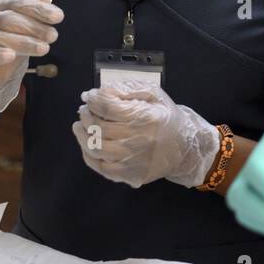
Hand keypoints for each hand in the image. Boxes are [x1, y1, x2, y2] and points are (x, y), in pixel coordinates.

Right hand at [0, 0, 61, 114]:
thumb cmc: (5, 42)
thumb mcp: (21, 25)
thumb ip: (30, 11)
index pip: (16, 4)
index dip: (38, 10)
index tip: (58, 16)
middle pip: (6, 19)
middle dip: (33, 27)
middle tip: (53, 35)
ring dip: (23, 42)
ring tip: (44, 48)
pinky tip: (11, 55)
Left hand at [71, 80, 220, 188]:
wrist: (184, 148)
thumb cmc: (167, 118)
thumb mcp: (154, 95)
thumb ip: (128, 90)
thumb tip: (100, 92)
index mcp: (145, 117)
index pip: (109, 106)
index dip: (94, 99)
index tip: (89, 96)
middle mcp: (138, 139)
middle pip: (99, 127)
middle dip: (86, 115)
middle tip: (84, 110)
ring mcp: (132, 159)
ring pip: (96, 148)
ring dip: (82, 135)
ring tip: (79, 126)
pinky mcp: (128, 174)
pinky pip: (100, 167)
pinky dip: (88, 155)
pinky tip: (87, 145)